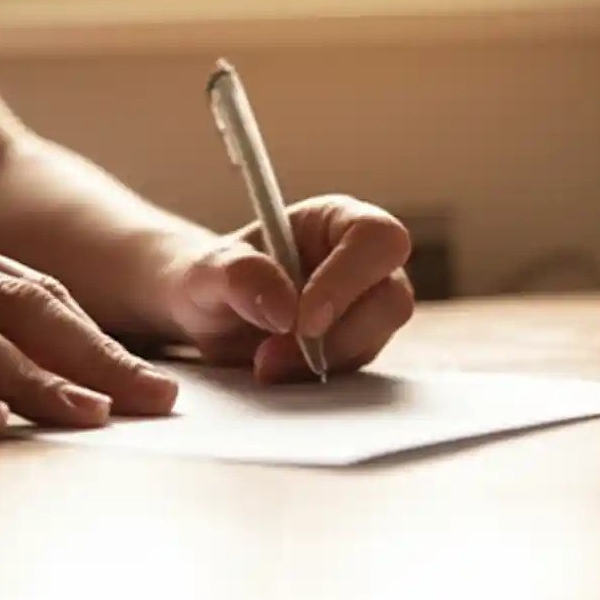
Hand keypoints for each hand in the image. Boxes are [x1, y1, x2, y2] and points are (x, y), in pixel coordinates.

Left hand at [164, 195, 414, 381]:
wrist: (208, 317)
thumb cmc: (214, 278)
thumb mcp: (207, 271)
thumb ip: (237, 275)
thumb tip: (283, 308)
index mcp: (335, 221)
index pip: (376, 237)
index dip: (351, 277)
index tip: (305, 318)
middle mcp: (361, 263)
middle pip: (391, 298)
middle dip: (337, 334)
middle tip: (274, 353)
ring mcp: (364, 309)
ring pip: (376, 340)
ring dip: (322, 361)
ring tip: (264, 363)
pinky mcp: (355, 348)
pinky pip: (356, 369)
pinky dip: (316, 378)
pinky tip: (278, 372)